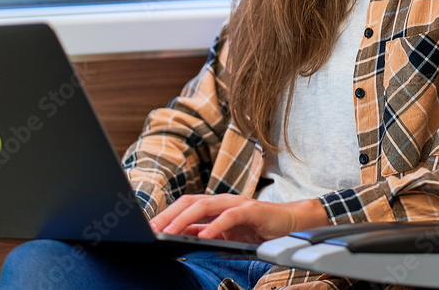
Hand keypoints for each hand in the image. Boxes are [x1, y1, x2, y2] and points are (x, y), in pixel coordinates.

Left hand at [148, 194, 328, 244]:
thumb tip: (179, 237)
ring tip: (169, 232)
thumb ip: (205, 233)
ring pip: (205, 206)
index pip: (186, 205)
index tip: (149, 227)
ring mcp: (237, 203)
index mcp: (215, 205)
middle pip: (191, 201)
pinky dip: (215, 226)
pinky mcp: (251, 210)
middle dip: (169, 215)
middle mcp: (223, 200)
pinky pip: (229, 217)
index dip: (167, 214)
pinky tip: (204, 236)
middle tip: (152, 229)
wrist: (289, 225)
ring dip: (185, 219)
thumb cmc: (257, 230)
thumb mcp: (225, 235)